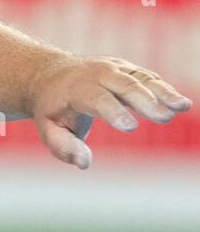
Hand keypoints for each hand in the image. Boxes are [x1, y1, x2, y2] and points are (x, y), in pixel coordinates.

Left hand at [27, 55, 191, 167]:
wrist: (50, 74)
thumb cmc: (52, 108)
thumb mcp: (48, 128)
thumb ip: (63, 146)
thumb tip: (84, 163)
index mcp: (76, 89)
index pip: (97, 99)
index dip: (113, 112)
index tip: (130, 127)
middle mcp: (97, 74)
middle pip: (124, 85)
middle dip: (144, 101)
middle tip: (164, 118)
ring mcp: (114, 68)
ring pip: (141, 78)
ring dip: (162, 92)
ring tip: (182, 106)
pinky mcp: (127, 69)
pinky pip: (148, 77)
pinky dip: (164, 88)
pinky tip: (181, 104)